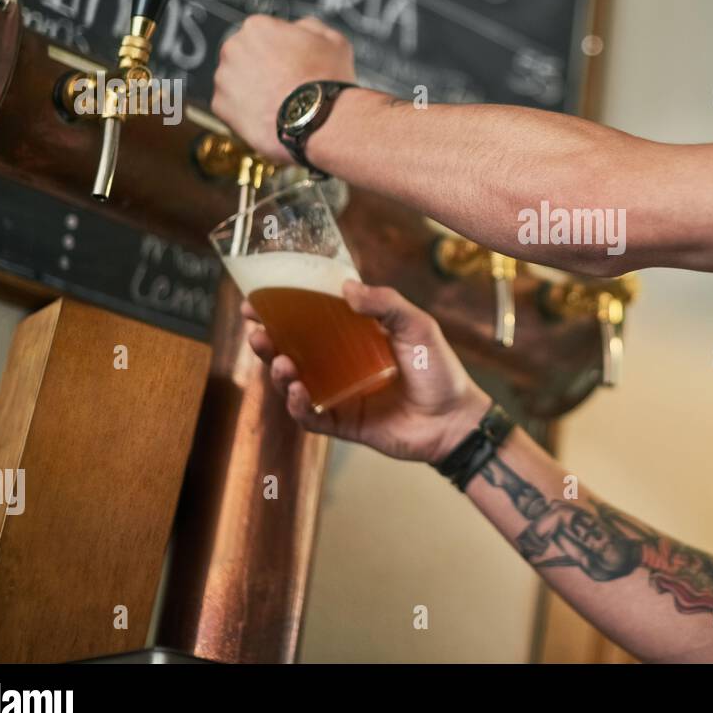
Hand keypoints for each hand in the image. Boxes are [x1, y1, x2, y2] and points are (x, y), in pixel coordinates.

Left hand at [211, 15, 367, 164]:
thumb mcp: (333, 40)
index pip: (263, 33)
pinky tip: (268, 115)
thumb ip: (309, 27)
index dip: (279, 49)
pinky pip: (230, 106)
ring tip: (277, 103)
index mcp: (257, 27)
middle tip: (284, 84)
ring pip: (235, 81)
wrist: (321, 122)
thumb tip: (300, 28)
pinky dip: (245, 112)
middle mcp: (234, 48)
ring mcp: (224, 78)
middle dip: (261, 68)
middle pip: (244, 56)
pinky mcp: (220, 106)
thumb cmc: (327, 82)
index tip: (290, 63)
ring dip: (252, 90)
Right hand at [243, 279, 491, 465]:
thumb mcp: (417, 326)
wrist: (455, 419)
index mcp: (353, 338)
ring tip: (282, 363)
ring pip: (294, 383)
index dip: (279, 312)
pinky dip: (298, 405)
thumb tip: (345, 288)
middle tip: (256, 331)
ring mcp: (339, 395)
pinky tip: (296, 392)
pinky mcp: (343, 424)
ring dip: (279, 372)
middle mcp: (340, 365)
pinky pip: (310, 416)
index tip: (256, 302)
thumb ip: (385, 304)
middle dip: (268, 342)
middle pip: (292, 351)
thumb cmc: (439, 369)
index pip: (307, 321)